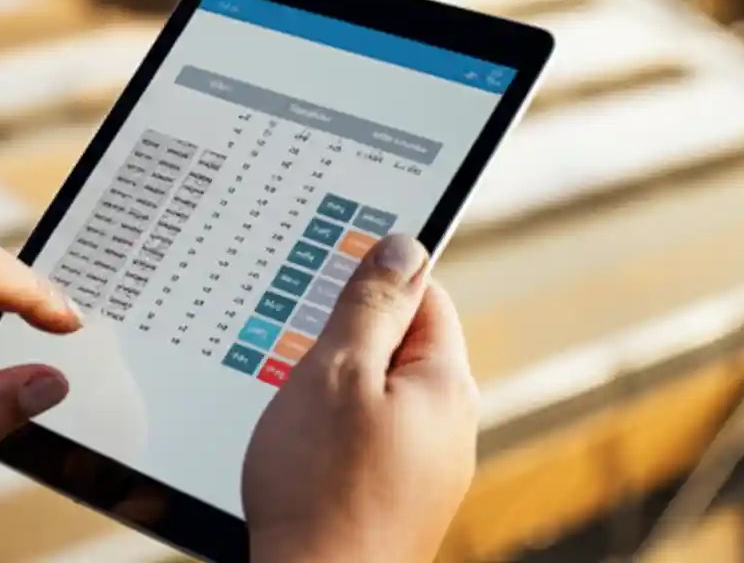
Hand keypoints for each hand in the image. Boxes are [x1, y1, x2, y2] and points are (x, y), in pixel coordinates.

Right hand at [244, 234, 478, 562]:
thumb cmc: (321, 490)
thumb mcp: (337, 373)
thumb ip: (371, 306)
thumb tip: (404, 245)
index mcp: (446, 386)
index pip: (423, 295)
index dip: (372, 283)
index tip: (326, 287)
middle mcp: (448, 427)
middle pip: (398, 346)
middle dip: (346, 342)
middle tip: (299, 356)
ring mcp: (425, 468)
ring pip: (377, 395)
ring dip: (334, 390)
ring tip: (295, 414)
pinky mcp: (397, 498)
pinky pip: (368, 438)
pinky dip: (334, 433)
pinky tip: (302, 453)